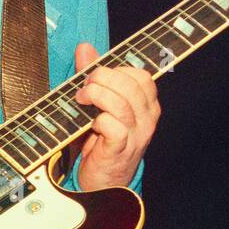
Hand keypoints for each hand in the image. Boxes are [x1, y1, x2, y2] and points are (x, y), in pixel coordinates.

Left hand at [71, 42, 159, 190]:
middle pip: (130, 84)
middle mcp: (147, 118)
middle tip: (84, 88)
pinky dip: (98, 120)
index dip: (115, 71)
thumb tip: (85, 47)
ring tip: (81, 101)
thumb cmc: (101, 139)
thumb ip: (94, 75)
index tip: (95, 77)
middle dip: (101, 79)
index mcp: (146, 104)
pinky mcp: (121, 149)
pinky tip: (90, 124)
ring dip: (95, 96)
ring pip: (121, 103)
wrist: (102, 181)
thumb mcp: (98, 103)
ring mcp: (137, 134)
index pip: (140, 76)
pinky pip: (113, 126)